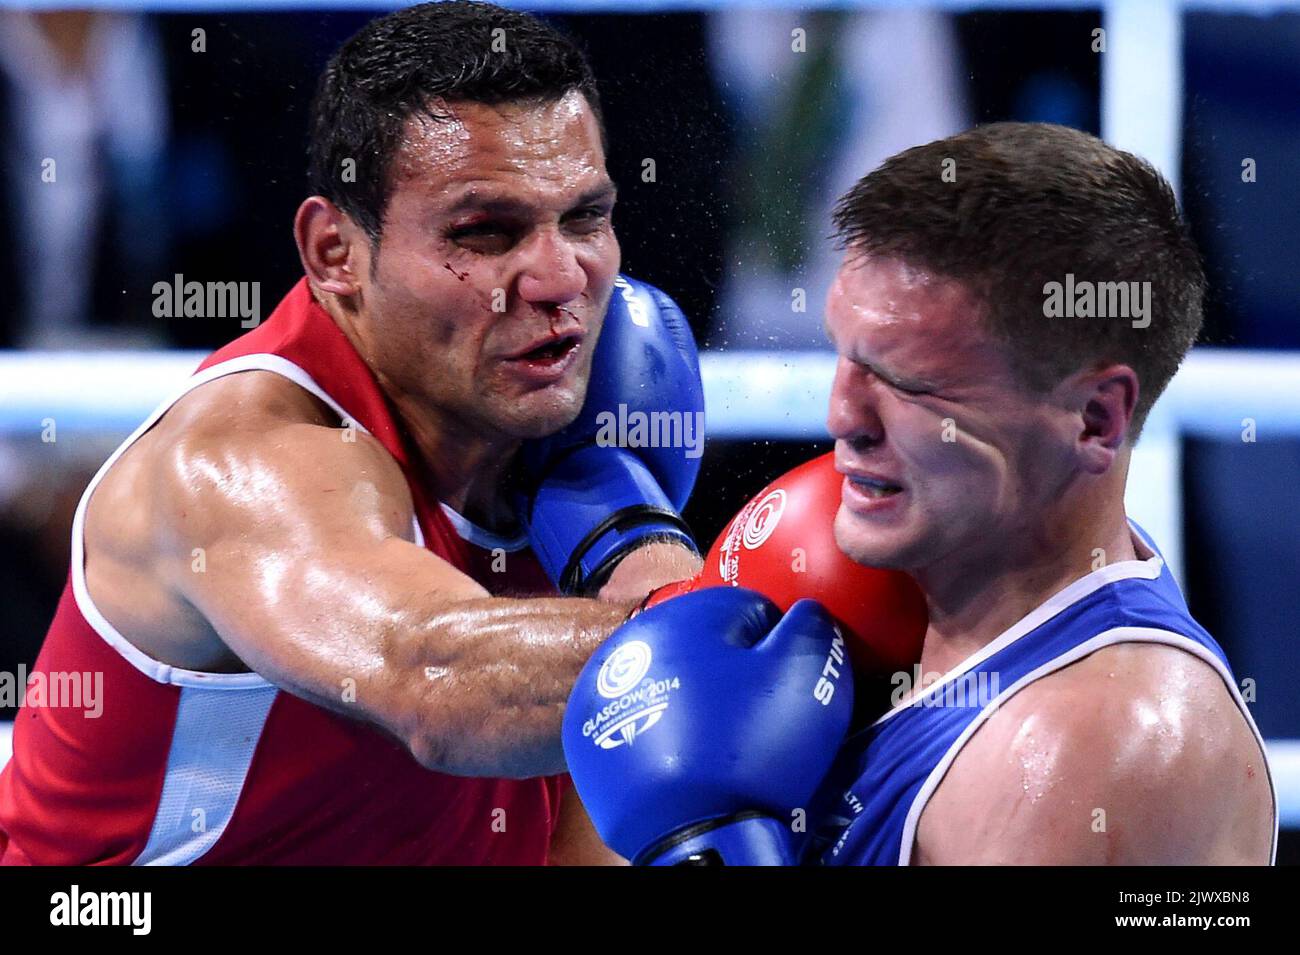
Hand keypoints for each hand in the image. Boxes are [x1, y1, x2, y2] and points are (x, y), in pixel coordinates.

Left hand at [563, 587, 852, 864]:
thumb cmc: (754, 747)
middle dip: (731, 672)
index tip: (785, 685)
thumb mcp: (805, 676)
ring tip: (721, 743)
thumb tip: (804, 612)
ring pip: (667, 682)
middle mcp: (629, 643)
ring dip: (695, 700)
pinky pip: (638, 720)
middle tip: (754, 716)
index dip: (777, 648)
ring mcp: (599, 692)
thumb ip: (809, 628)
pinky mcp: (585, 737)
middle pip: (701, 647)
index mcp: (682, 615)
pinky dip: (661, 732)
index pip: (747, 611)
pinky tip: (685, 760)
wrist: (697, 838)